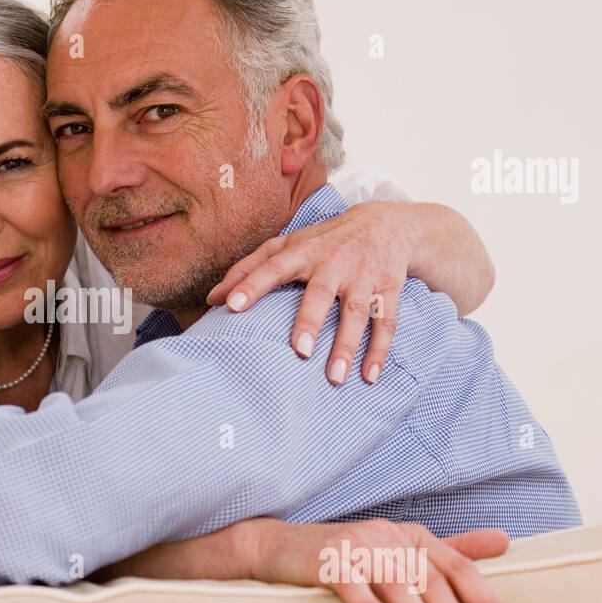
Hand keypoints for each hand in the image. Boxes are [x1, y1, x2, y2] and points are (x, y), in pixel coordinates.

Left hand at [206, 201, 410, 385]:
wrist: (386, 224)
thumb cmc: (323, 241)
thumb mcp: (287, 245)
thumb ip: (249, 268)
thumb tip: (213, 298)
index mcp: (304, 251)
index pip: (274, 266)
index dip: (252, 284)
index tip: (232, 306)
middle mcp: (335, 262)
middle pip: (321, 292)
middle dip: (310, 321)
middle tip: (300, 351)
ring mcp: (364, 276)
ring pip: (357, 312)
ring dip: (347, 345)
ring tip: (335, 378)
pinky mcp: (388, 290)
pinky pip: (386, 322)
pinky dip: (380, 350)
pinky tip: (369, 376)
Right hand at [245, 517, 516, 602]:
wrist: (278, 547)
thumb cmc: (347, 557)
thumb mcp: (400, 549)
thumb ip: (451, 549)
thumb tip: (505, 541)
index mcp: (413, 537)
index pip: (459, 569)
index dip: (485, 602)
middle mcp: (389, 536)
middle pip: (433, 584)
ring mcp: (358, 546)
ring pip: (399, 588)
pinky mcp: (327, 559)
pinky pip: (353, 587)